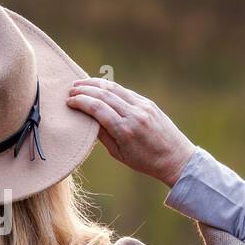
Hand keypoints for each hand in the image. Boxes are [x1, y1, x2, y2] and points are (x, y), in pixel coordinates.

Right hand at [66, 77, 195, 186]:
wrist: (175, 158)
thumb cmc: (145, 161)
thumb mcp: (119, 154)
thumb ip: (103, 135)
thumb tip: (87, 119)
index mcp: (125, 130)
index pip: (97, 108)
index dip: (80, 102)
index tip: (69, 101)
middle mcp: (134, 115)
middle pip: (104, 95)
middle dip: (85, 89)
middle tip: (70, 88)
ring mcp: (143, 107)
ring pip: (115, 89)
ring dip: (95, 84)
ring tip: (81, 83)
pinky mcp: (148, 103)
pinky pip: (125, 92)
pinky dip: (110, 87)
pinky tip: (100, 86)